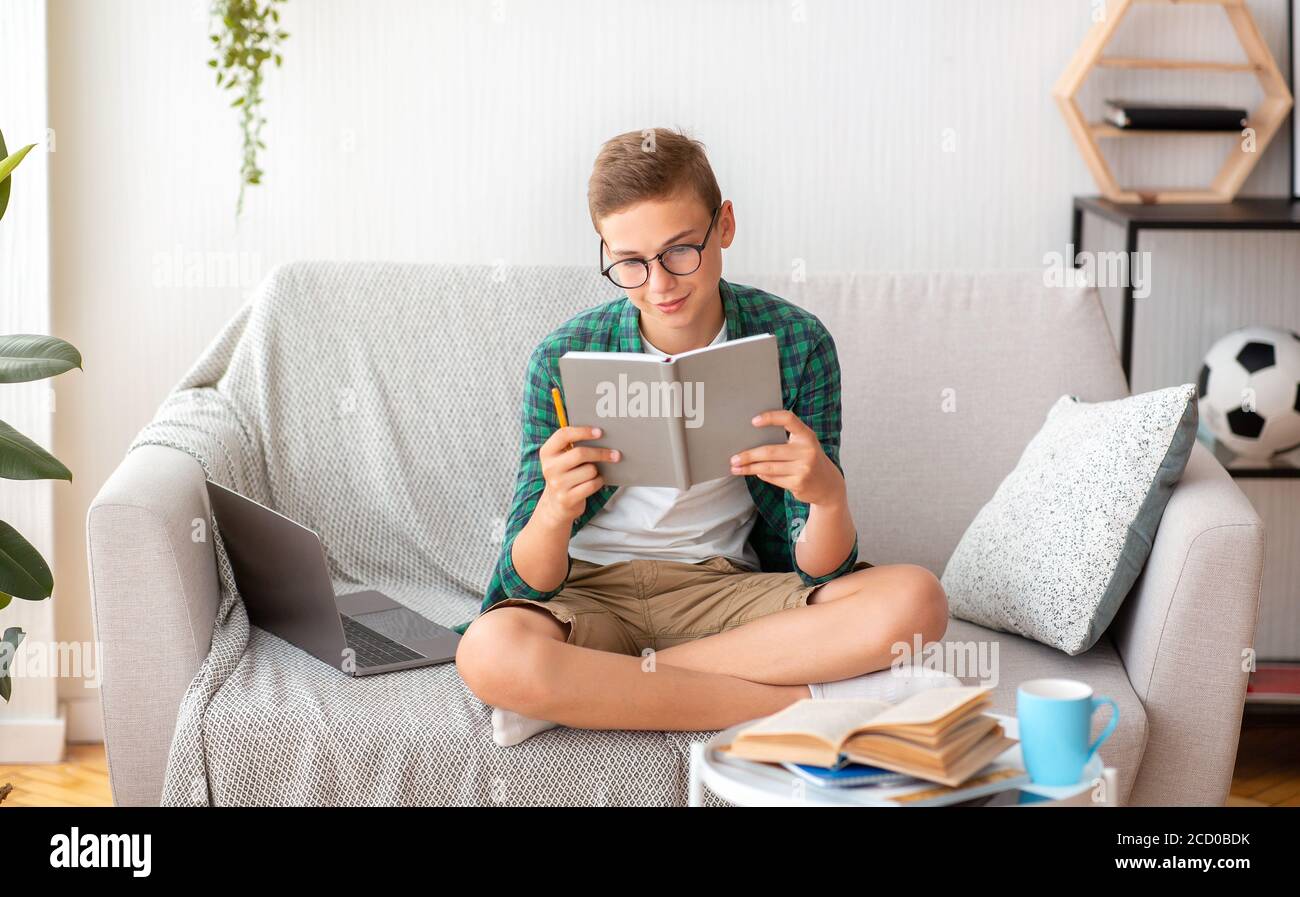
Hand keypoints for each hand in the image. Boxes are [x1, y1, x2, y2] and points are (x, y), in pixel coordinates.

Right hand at [535, 426, 618, 526]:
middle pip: (580, 453)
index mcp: (547, 453)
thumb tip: (602, 435)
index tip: (600, 432)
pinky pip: (592, 485)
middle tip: (615, 454)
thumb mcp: (562, 459)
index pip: (563, 435)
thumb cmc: (566, 475)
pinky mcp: (566, 498)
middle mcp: (549, 468)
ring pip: (589, 470)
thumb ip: (574, 445)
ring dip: (597, 471)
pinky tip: (594, 482)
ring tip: (593, 473)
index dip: (582, 431)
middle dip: (601, 453)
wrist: (556, 504)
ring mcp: (557, 484)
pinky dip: (598, 482)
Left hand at [729, 410, 845, 507]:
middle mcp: (807, 451)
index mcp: (807, 436)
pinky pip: (773, 478)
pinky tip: (754, 473)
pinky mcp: (799, 483)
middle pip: (770, 451)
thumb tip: (752, 440)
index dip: (771, 418)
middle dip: (749, 455)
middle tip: (734, 458)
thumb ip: (785, 440)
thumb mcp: (803, 445)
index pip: (789, 419)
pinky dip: (761, 475)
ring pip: (768, 468)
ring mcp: (804, 469)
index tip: (753, 421)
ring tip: (736, 467)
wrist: (828, 484)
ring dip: (749, 468)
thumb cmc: (809, 460)